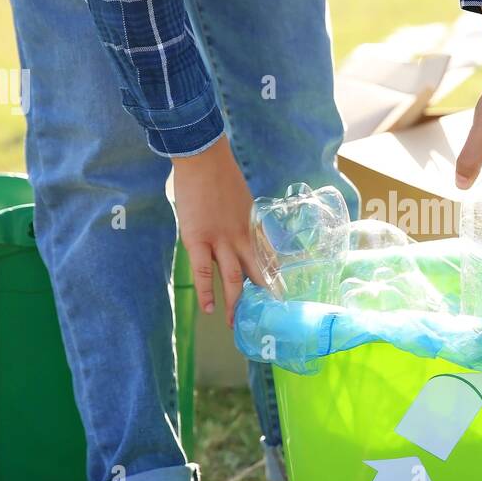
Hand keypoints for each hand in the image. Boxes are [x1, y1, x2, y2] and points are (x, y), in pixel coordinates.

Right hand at [171, 136, 262, 326]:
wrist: (203, 158)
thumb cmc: (219, 176)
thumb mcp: (240, 201)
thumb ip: (242, 221)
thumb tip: (242, 236)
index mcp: (253, 227)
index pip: (269, 259)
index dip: (275, 279)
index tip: (283, 297)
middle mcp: (242, 237)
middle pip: (257, 272)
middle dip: (262, 297)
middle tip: (266, 319)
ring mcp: (221, 239)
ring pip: (234, 277)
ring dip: (236, 302)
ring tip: (235, 323)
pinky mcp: (198, 239)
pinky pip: (204, 271)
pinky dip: (207, 291)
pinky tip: (209, 309)